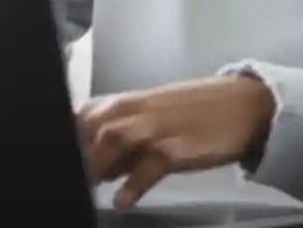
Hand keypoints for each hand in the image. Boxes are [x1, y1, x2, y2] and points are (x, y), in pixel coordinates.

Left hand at [77, 75, 275, 209]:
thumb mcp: (159, 116)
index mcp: (132, 102)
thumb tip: (99, 168)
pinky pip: (150, 166)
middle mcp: (141, 111)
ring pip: (115, 141)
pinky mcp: (180, 147)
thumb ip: (126, 141)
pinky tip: (124, 200)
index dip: (67, 131)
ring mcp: (160, 127)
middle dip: (76, 149)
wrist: (248, 105)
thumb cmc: (201, 111)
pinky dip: (134, 183)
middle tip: (67, 175)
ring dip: (95, 165)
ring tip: (85, 187)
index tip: (55, 152)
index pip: (86, 113)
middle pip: (94, 126)